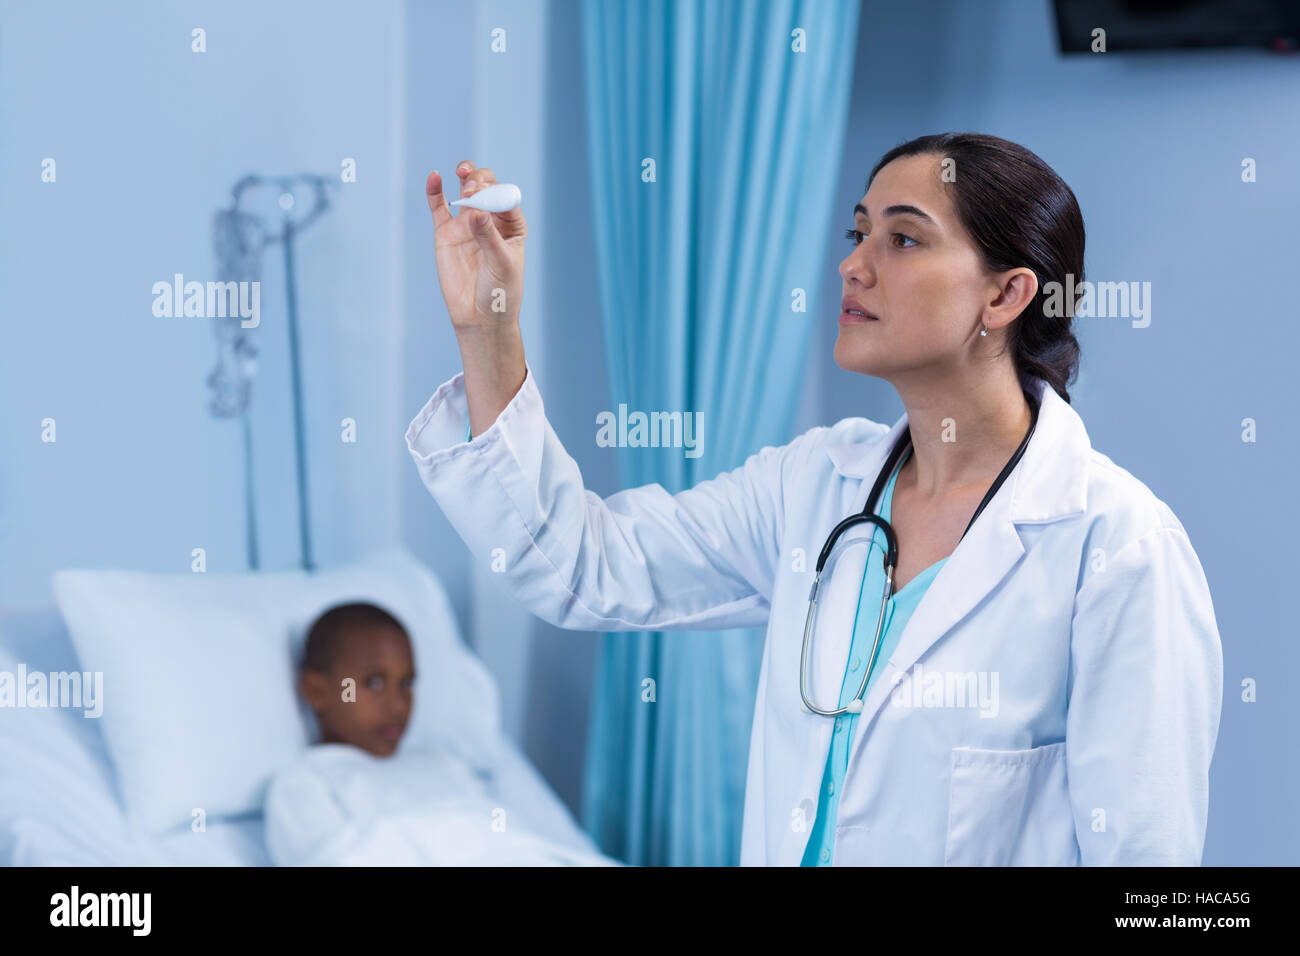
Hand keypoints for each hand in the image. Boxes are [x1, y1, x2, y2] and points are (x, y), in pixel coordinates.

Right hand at [425, 162, 526, 331]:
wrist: (478, 316)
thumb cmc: (499, 291)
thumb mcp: (501, 264)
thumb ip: (488, 237)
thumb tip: (476, 211)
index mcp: (512, 225)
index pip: (506, 198)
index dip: (496, 191)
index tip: (487, 195)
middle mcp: (490, 219)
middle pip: (486, 187)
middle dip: (481, 181)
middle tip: (473, 189)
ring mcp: (467, 224)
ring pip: (465, 190)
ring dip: (466, 176)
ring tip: (463, 173)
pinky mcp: (446, 233)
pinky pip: (439, 206)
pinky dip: (435, 190)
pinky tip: (434, 176)